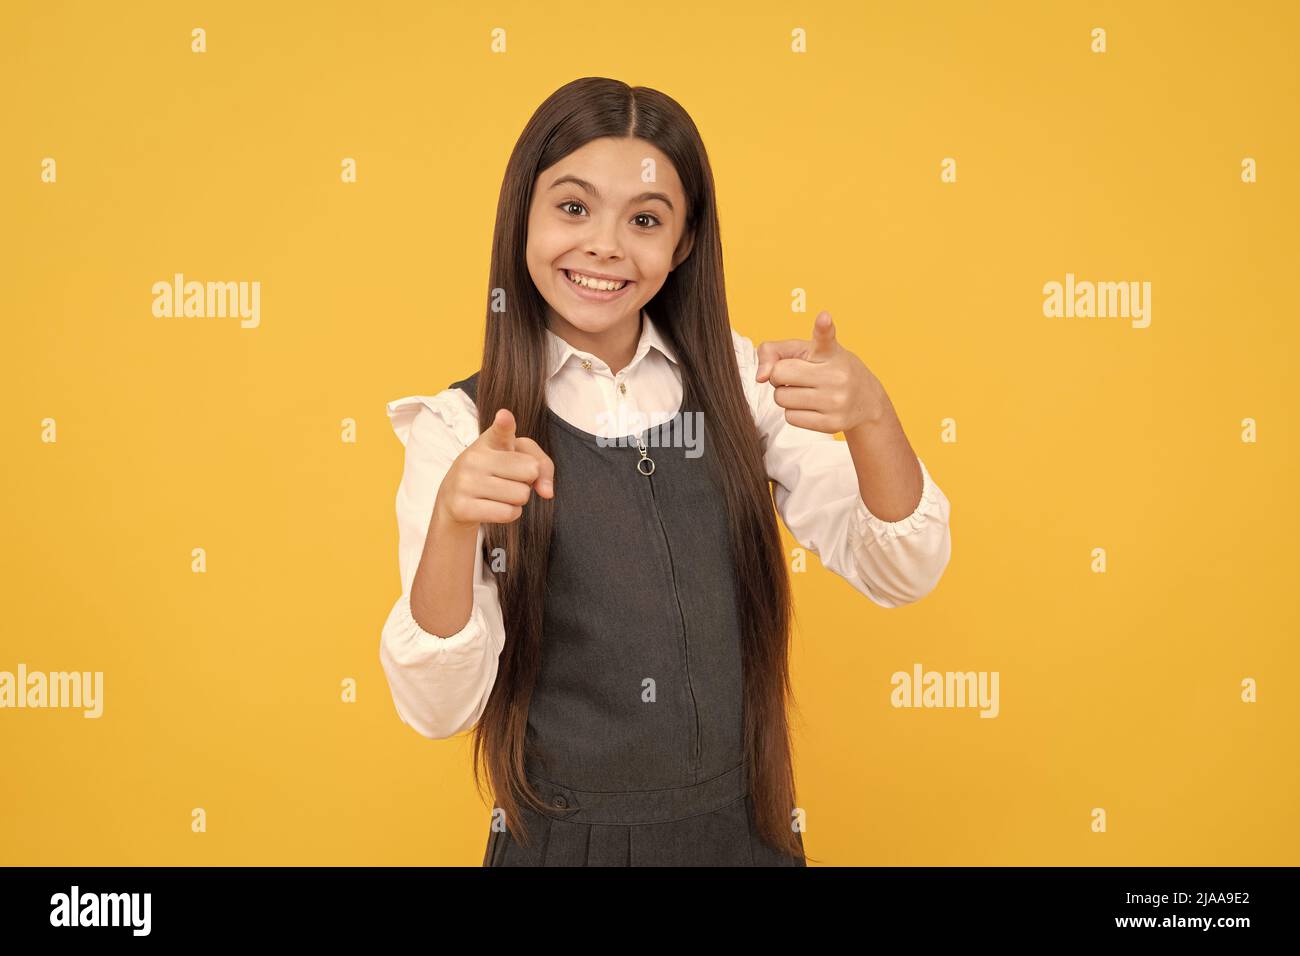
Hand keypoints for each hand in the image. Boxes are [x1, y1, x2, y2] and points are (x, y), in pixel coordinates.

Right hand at [434, 409, 554, 525]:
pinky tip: (494, 506)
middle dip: (527, 481)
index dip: (504, 424)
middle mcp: (474, 457)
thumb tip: (547, 492)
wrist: (453, 498)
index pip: (500, 430)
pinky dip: (510, 513)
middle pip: (530, 471)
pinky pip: (508, 513)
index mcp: (489, 440)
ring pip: (521, 495)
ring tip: (499, 493)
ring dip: (518, 499)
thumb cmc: (495, 473)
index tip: (505, 416)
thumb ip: (542, 466)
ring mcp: (465, 482)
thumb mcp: (518, 459)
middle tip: (508, 480)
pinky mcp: (462, 507)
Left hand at [755, 311, 886, 433]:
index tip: (824, 318)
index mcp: (831, 352)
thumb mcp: (807, 351)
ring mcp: (836, 401)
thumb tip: (761, 377)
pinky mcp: (832, 424)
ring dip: (785, 396)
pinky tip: (811, 406)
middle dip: (780, 377)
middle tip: (798, 377)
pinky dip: (793, 412)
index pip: (825, 338)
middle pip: (779, 375)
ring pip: (781, 399)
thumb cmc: (828, 369)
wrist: (865, 400)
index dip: (823, 327)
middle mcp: (837, 375)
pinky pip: (790, 418)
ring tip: (806, 391)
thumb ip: (774, 351)